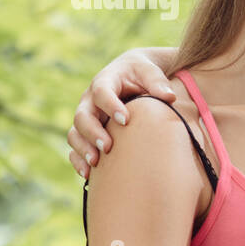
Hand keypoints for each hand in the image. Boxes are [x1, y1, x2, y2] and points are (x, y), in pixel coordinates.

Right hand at [69, 49, 176, 178]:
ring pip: (74, 133)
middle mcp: (90, 100)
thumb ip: (157, 82)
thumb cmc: (141, 73)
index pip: (101, 92)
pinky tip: (88, 174)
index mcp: (104, 82)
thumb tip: (170, 97)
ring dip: (83, 149)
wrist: (131, 75)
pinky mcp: (86, 131)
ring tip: (96, 163)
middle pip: (82, 116)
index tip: (125, 120)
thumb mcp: (149, 71)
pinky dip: (78, 159)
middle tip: (107, 146)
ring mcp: (86, 116)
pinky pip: (75, 146)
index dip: (110, 106)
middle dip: (92, 132)